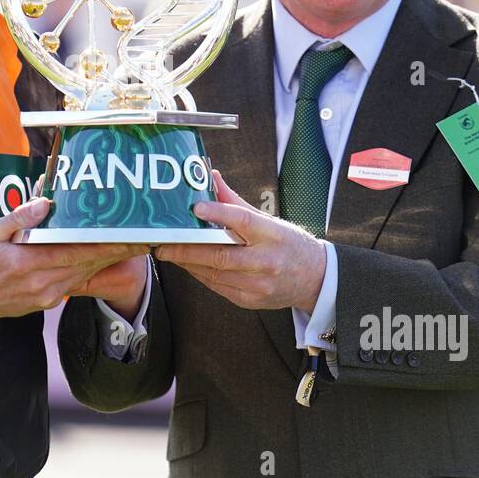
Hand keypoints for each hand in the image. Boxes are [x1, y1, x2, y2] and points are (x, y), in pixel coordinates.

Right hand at [0, 197, 147, 319]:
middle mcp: (43, 283)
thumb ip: (17, 217)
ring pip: (85, 273)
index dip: (104, 245)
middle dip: (116, 251)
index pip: (74, 251)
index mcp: (28, 263)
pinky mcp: (49, 300)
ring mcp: (47, 295)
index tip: (127, 236)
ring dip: (108, 260)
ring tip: (132, 245)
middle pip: (88, 264)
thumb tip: (44, 203)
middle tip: (143, 238)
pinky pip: (76, 282)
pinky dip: (92, 268)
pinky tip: (105, 257)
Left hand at [154, 170, 325, 312]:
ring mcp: (257, 284)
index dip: (218, 213)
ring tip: (168, 251)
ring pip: (213, 273)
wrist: (316, 280)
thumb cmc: (289, 244)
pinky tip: (188, 264)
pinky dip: (200, 274)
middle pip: (220, 255)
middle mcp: (265, 261)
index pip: (242, 221)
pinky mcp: (249, 300)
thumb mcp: (269, 220)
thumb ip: (236, 203)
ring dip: (188, 263)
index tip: (195, 207)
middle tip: (162, 242)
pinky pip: (216, 286)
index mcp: (272, 235)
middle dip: (186, 250)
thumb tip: (211, 177)